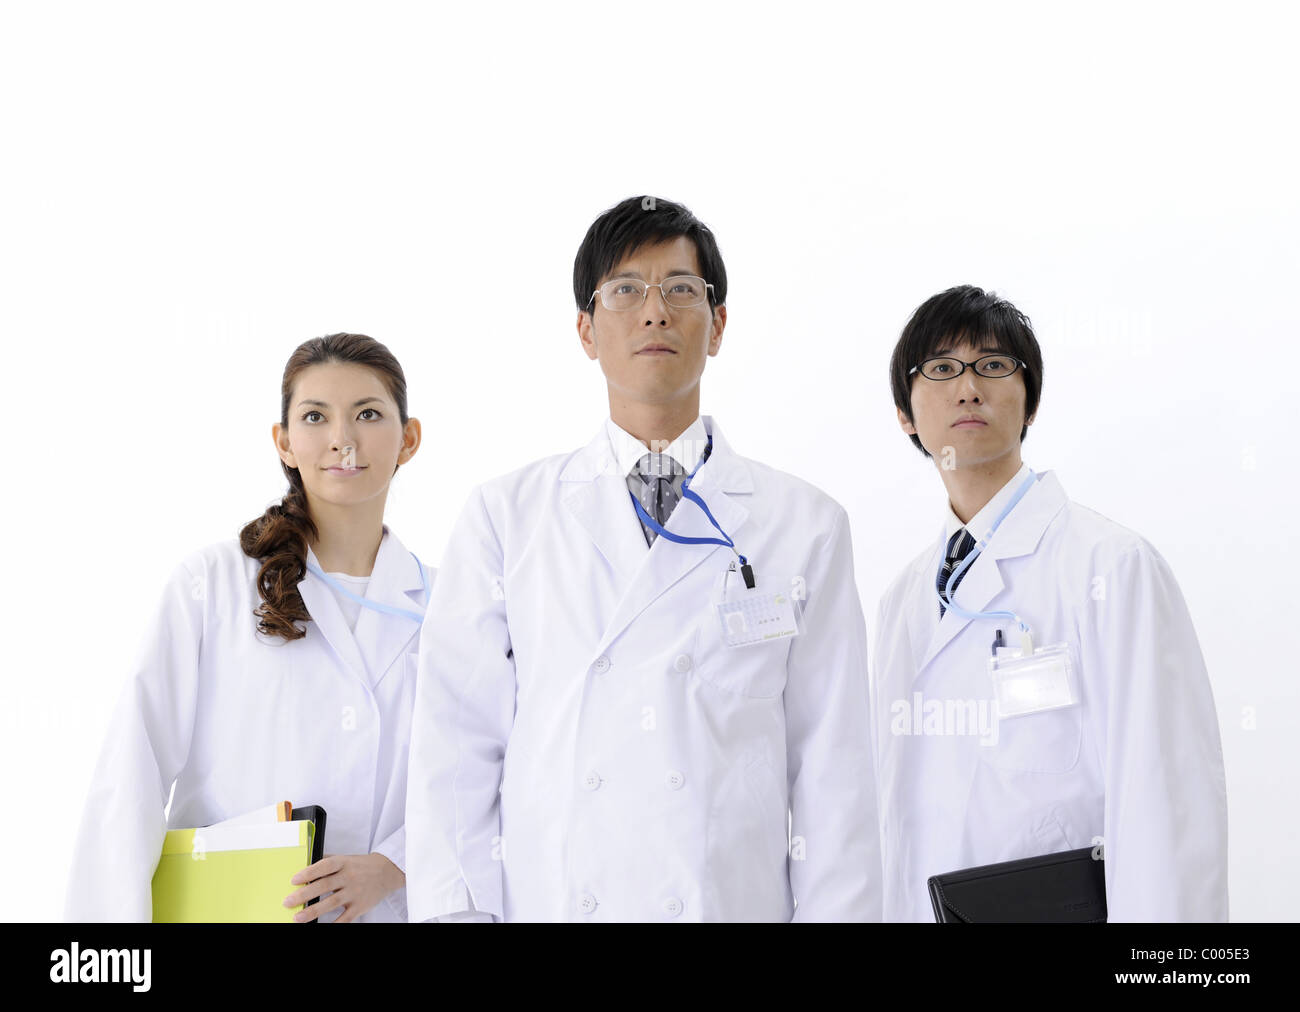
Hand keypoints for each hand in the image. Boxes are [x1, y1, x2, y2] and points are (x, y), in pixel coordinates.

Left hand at [284, 853, 403, 922]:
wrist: (386, 872)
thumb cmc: (360, 866)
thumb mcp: (345, 859)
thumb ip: (326, 862)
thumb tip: (303, 866)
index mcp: (344, 862)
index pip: (325, 866)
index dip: (309, 872)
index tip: (294, 880)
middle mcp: (349, 877)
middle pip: (325, 885)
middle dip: (304, 894)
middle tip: (287, 902)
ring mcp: (355, 892)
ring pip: (331, 903)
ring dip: (313, 911)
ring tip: (297, 918)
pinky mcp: (360, 907)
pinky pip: (344, 919)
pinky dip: (333, 925)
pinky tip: (320, 927)